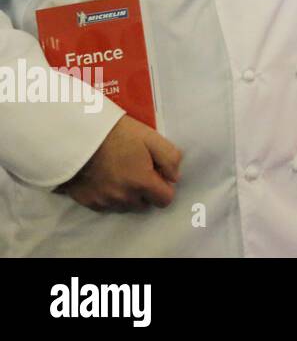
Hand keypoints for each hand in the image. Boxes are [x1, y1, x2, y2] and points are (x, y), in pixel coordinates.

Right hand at [56, 115, 181, 212]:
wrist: (78, 135)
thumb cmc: (118, 134)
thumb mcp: (151, 138)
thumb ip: (170, 158)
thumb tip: (174, 178)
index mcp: (141, 183)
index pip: (164, 200)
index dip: (164, 187)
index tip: (157, 174)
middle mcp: (124, 197)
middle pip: (144, 203)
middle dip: (146, 191)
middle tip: (137, 169)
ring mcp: (104, 201)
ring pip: (125, 206)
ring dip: (127, 194)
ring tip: (120, 172)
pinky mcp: (87, 201)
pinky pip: (106, 205)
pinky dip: (109, 195)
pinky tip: (104, 178)